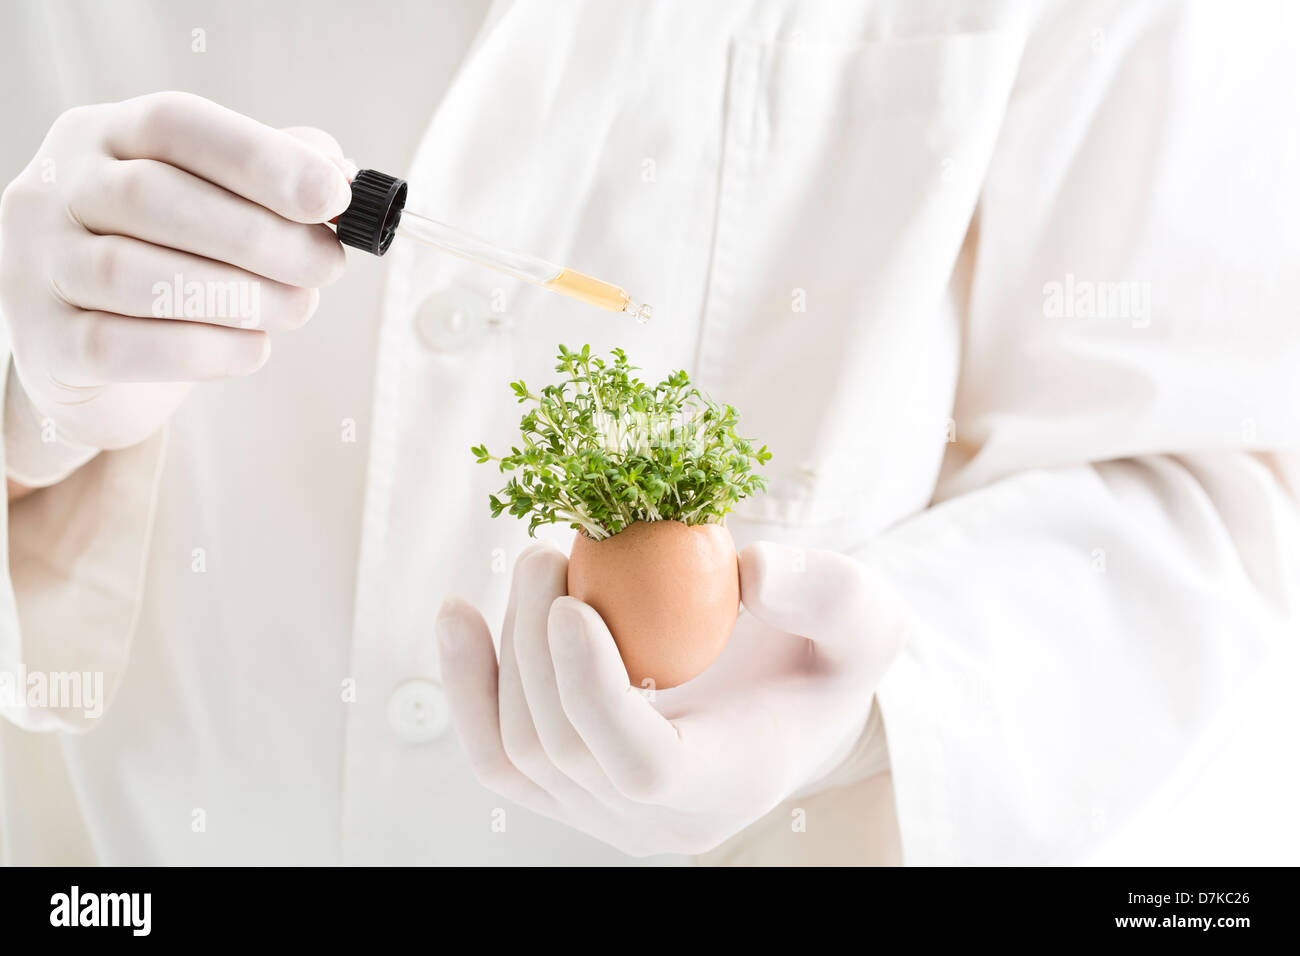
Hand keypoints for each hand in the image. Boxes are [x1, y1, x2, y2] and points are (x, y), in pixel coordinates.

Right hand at [0, 91, 350, 451]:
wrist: (102, 363)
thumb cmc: (174, 267)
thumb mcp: (216, 208)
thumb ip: (271, 182)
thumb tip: (339, 173)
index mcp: (103, 136)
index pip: (173, 123)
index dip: (260, 158)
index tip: (333, 197)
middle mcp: (57, 190)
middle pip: (153, 197)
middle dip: (261, 236)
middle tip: (326, 267)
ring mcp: (38, 264)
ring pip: (132, 275)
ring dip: (238, 296)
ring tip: (295, 309)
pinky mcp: (46, 342)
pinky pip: (119, 346)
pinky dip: (204, 350)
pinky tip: (253, 349)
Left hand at [436, 539, 906, 856]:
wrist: (790, 702)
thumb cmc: (828, 656)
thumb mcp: (863, 617)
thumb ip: (829, 592)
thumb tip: (749, 571)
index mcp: (726, 787)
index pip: (640, 764)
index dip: (593, 691)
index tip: (572, 603)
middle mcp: (655, 823)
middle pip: (561, 749)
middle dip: (533, 645)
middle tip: (544, 552)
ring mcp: (601, 815)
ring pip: (516, 751)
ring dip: (504, 651)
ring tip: (533, 564)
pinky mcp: (566, 790)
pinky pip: (497, 755)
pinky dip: (468, 685)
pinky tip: (458, 616)